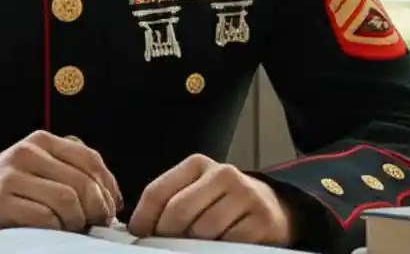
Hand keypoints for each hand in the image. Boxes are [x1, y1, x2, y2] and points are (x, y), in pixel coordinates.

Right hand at [0, 130, 122, 241]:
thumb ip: (72, 169)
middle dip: (96, 209)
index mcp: (41, 140)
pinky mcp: (1, 200)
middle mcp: (26, 152)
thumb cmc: (12, 188)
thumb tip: (112, 196)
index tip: (109, 207)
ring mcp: (12, 175)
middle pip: (82, 183)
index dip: (108, 187)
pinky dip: (56, 229)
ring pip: (67, 201)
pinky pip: (45, 218)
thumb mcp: (40, 166)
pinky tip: (51, 230)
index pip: (90, 160)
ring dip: (76, 221)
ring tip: (71, 227)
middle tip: (94, 224)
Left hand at [129, 154, 293, 245]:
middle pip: (178, 211)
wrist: (271, 206)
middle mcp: (222, 174)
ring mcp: (245, 195)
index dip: (143, 217)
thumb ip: (169, 201)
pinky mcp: (263, 219)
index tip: (138, 234)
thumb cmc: (221, 200)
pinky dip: (219, 249)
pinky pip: (228, 242)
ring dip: (195, 244)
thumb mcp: (194, 190)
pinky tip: (220, 245)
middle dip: (167, 233)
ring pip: (203, 230)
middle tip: (167, 244)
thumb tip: (138, 228)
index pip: (158, 191)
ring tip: (197, 243)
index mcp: (197, 164)